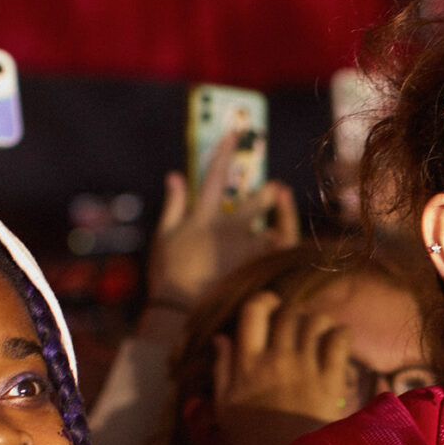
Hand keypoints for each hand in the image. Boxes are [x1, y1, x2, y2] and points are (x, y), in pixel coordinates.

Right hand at [145, 129, 298, 326]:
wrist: (178, 309)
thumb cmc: (166, 274)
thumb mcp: (164, 235)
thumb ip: (173, 204)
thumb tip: (175, 175)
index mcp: (203, 216)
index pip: (214, 175)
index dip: (224, 152)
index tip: (234, 134)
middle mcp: (226, 228)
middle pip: (256, 202)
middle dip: (269, 193)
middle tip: (278, 189)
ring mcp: (241, 250)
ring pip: (270, 231)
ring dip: (276, 231)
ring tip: (277, 234)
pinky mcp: (251, 270)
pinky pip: (272, 260)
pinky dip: (276, 259)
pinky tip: (279, 261)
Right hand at [211, 289, 356, 444]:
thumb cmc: (251, 441)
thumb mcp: (225, 406)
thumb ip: (222, 369)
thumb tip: (221, 339)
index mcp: (247, 364)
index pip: (252, 312)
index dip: (264, 300)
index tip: (272, 302)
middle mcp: (275, 360)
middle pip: (287, 314)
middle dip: (295, 314)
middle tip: (301, 327)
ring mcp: (304, 368)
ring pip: (315, 321)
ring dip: (319, 321)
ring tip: (321, 333)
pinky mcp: (330, 381)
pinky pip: (339, 341)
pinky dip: (341, 334)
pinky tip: (340, 343)